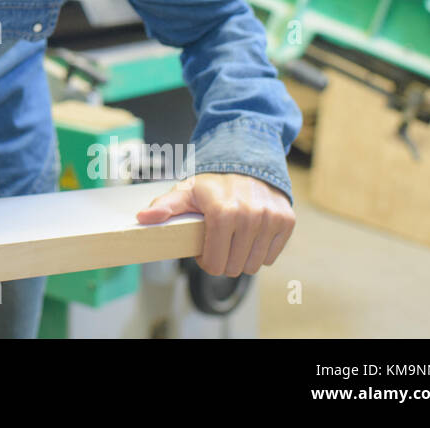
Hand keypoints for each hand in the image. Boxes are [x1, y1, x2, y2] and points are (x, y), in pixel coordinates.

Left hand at [136, 173, 294, 276]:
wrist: (246, 162)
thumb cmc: (212, 183)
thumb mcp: (186, 192)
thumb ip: (164, 207)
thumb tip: (142, 218)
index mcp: (223, 213)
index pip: (215, 264)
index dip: (206, 261)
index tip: (203, 251)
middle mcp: (250, 216)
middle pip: (234, 268)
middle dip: (223, 261)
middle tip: (218, 244)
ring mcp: (270, 219)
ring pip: (254, 265)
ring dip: (241, 258)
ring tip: (232, 240)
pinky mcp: (286, 221)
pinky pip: (271, 256)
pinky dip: (260, 251)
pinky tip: (250, 236)